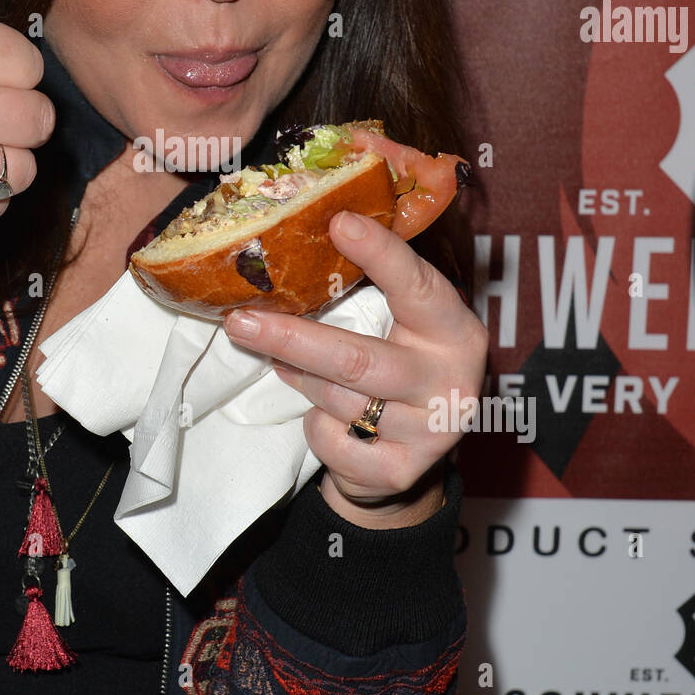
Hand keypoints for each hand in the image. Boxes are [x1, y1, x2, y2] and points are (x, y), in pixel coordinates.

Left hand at [222, 210, 487, 526]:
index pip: (418, 287)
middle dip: (291, 337)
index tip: (338, 222)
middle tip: (239, 320)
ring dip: (299, 376)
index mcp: (455, 331)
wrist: (412, 458)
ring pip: (336, 398)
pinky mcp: (399, 472)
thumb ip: (374, 290)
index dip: (381, 254)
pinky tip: (323, 414)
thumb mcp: (402, 326)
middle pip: (356, 359)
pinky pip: (330, 439)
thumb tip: (303, 239)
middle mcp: (450, 382)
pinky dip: (315, 424)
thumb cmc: (398, 366)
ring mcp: (428, 433)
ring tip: (282, 359)